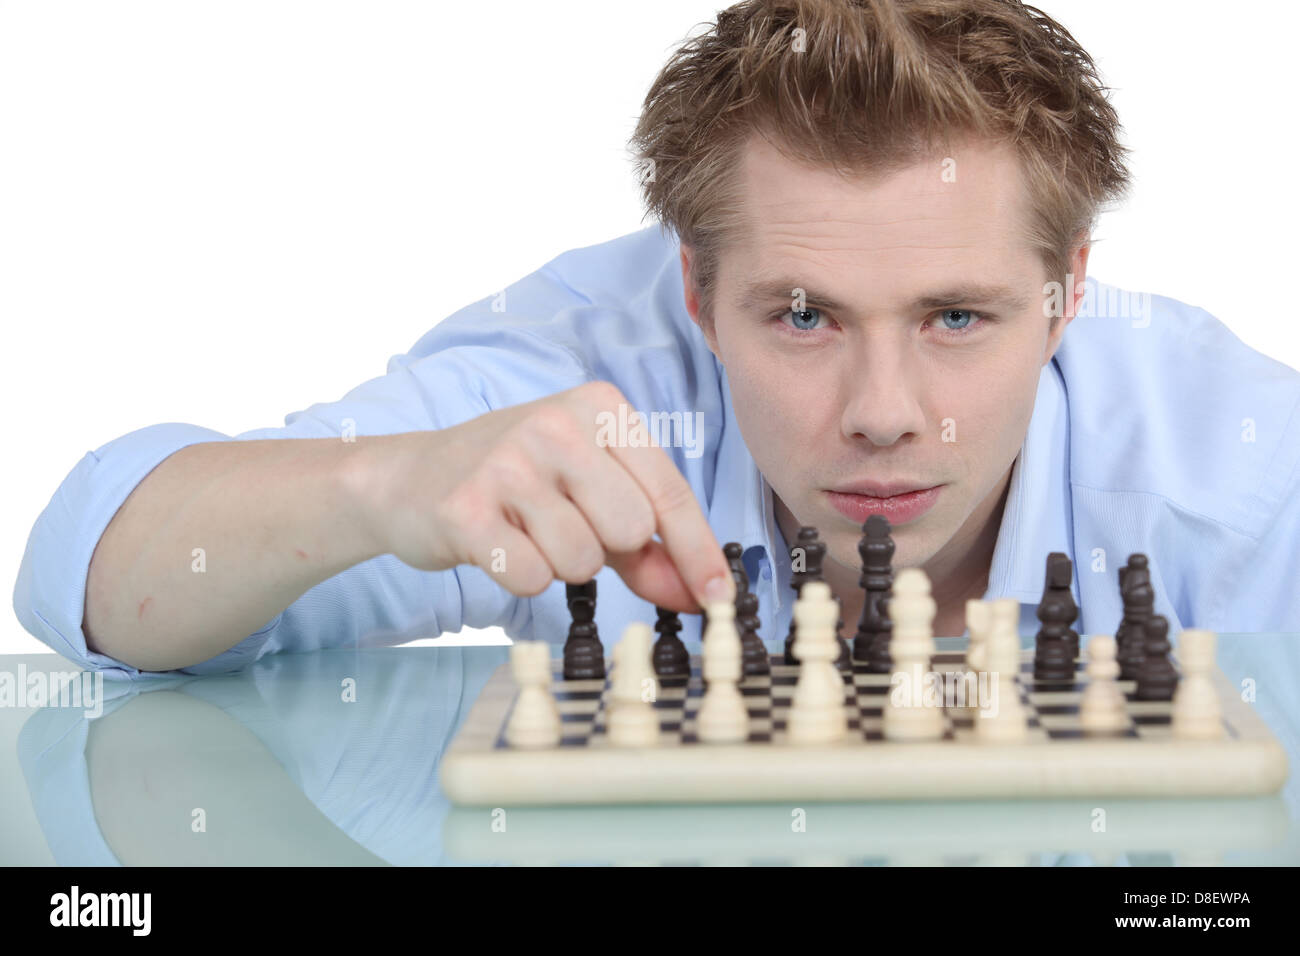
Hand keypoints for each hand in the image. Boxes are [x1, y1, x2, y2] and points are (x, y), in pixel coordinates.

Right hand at [357, 381, 735, 611]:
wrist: (408, 478)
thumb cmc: (515, 484)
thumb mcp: (588, 493)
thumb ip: (647, 545)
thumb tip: (702, 593)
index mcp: (599, 407)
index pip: (668, 491)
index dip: (698, 551)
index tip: (720, 596)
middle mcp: (556, 424)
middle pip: (631, 529)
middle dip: (608, 549)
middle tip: (567, 528)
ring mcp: (508, 463)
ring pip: (582, 560)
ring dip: (560, 564)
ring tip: (526, 531)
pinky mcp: (467, 508)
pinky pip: (532, 578)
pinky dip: (520, 576)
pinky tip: (497, 542)